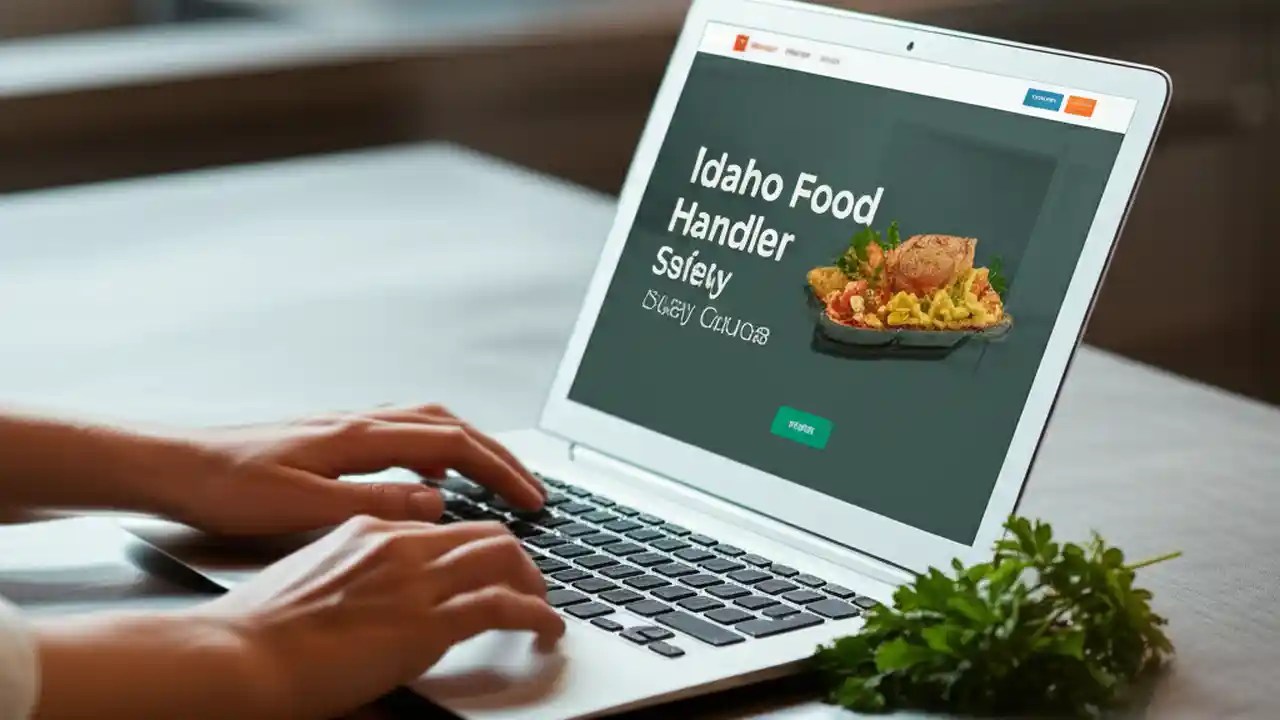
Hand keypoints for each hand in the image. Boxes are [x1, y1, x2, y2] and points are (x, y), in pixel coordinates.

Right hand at [32, 517, 564, 719]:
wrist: (238, 656)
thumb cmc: (260, 630)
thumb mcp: (313, 577)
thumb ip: (355, 568)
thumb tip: (378, 588)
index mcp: (369, 531)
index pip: (444, 524)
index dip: (477, 544)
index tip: (490, 563)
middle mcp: (398, 544)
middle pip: (484, 533)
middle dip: (518, 557)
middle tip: (531, 583)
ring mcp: (414, 580)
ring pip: (503, 557)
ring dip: (534, 583)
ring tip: (544, 606)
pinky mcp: (427, 622)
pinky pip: (503, 606)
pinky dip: (537, 614)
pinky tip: (547, 628)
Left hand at [156, 404, 544, 534]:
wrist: (176, 466)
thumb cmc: (229, 488)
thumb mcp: (304, 508)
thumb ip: (375, 504)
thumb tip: (438, 502)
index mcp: (360, 437)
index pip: (453, 447)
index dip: (501, 471)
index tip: (532, 499)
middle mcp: (360, 422)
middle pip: (452, 427)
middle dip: (500, 457)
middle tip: (531, 488)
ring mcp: (346, 425)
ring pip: (430, 425)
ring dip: (472, 449)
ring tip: (496, 479)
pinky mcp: (332, 438)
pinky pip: (404, 434)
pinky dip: (436, 450)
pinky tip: (430, 478)